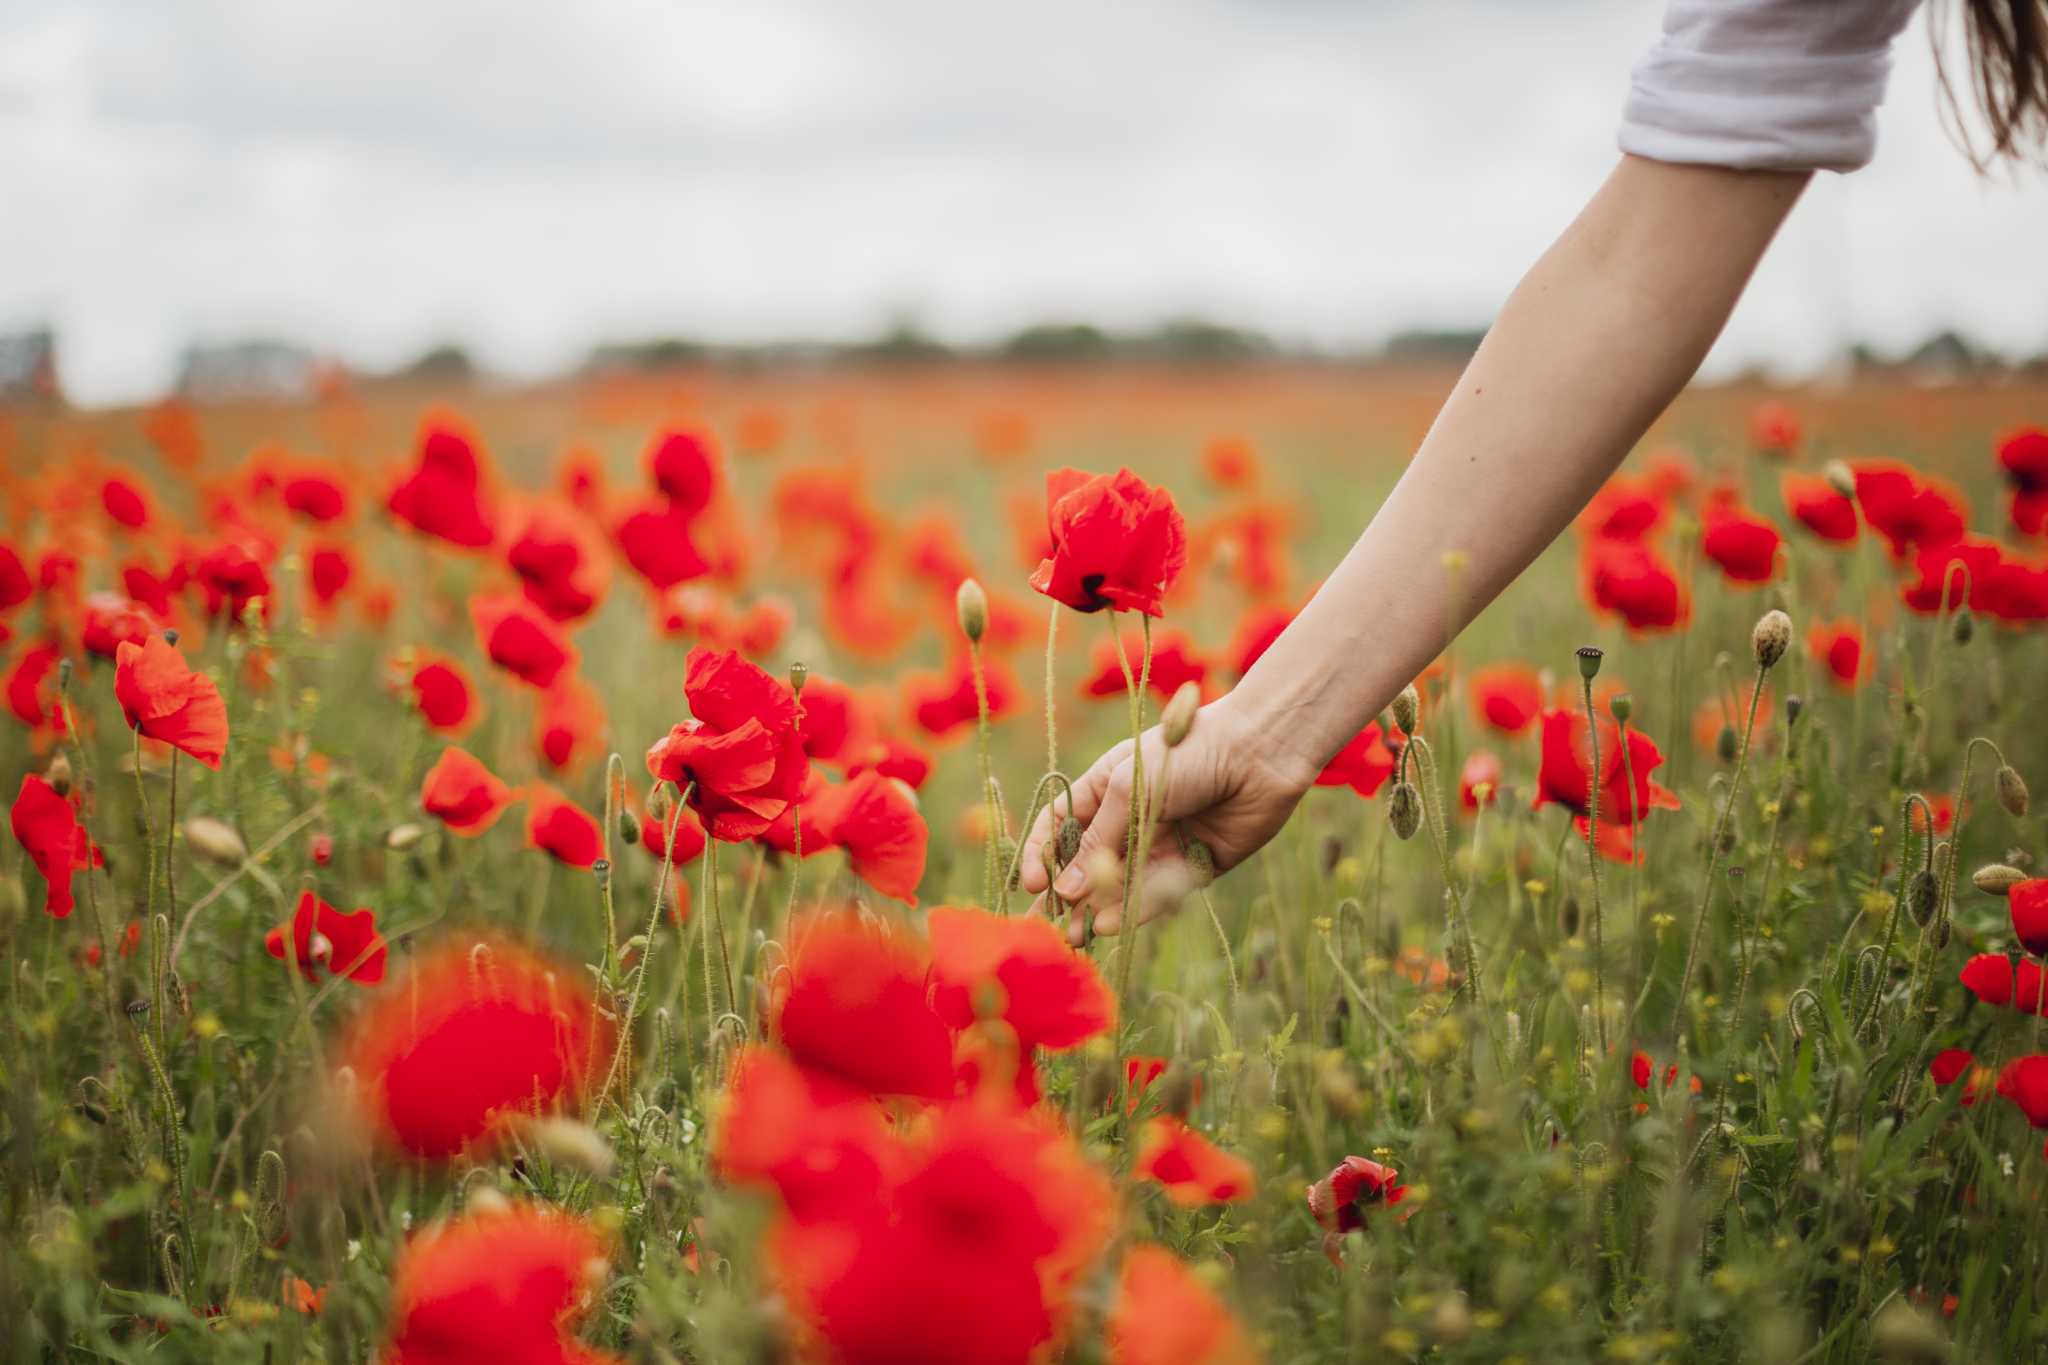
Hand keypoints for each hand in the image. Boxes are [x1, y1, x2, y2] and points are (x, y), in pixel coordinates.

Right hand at [1018, 694, 1318, 942]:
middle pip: (1088, 861)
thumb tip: (1064, 888)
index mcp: (1106, 786)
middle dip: (1066, 893)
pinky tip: (1108, 924)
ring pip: (1121, 884)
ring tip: (1075, 935)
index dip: (1042, 853)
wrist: (1258, 752)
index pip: (1061, 824)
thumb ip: (1097, 840)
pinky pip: (1157, 892)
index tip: (1031, 883)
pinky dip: (1132, 909)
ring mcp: (1161, 842)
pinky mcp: (1192, 865)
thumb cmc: (1185, 752)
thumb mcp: (1127, 789)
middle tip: (1046, 925)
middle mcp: (1130, 817)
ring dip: (1096, 909)